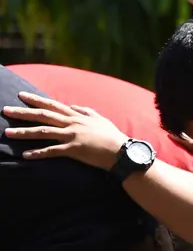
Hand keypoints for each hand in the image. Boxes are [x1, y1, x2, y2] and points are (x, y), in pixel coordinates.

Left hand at [2, 92, 128, 170]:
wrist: (123, 151)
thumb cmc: (112, 136)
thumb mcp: (100, 119)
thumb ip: (85, 111)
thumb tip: (73, 106)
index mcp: (77, 116)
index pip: (53, 105)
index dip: (36, 100)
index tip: (21, 96)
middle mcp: (72, 123)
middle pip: (43, 116)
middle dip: (23, 113)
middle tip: (5, 110)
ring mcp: (72, 136)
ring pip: (44, 132)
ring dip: (24, 132)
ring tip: (8, 133)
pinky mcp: (74, 150)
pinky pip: (52, 151)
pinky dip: (38, 153)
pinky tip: (25, 155)